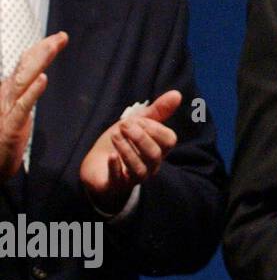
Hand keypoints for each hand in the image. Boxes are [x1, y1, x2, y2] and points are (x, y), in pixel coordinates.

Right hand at [0, 32, 65, 178]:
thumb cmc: (1, 139)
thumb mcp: (15, 111)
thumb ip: (24, 94)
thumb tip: (36, 77)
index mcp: (7, 92)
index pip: (24, 65)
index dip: (40, 50)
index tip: (59, 38)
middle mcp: (5, 96)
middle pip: (24, 68)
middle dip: (43, 50)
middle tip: (62, 36)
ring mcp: (6, 110)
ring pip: (23, 81)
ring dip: (38, 63)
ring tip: (52, 47)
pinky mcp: (10, 126)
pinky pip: (23, 107)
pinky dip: (33, 92)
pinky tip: (43, 79)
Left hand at [79, 90, 181, 212]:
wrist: (96, 167)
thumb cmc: (121, 143)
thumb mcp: (138, 124)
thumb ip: (158, 111)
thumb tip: (177, 93)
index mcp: (159, 150)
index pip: (168, 140)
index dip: (154, 128)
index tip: (137, 119)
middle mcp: (150, 166)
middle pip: (154, 154)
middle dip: (139, 137)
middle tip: (123, 125)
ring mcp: (134, 178)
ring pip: (139, 168)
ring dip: (127, 149)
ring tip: (114, 135)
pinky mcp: (115, 185)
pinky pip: (119, 180)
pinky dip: (116, 167)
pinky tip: (110, 155)